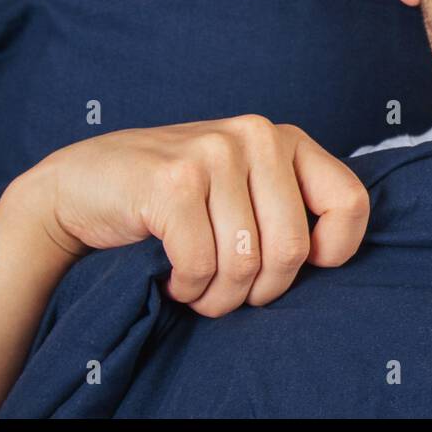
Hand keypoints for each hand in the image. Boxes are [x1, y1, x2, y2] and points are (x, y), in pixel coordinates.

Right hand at [12, 115, 369, 316]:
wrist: (80, 185)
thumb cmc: (174, 199)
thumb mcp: (244, 188)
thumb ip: (290, 206)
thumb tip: (334, 256)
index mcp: (285, 139)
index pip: (350, 202)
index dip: (334, 252)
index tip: (303, 268)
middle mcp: (256, 135)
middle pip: (293, 249)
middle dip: (261, 290)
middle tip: (231, 292)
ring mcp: (213, 153)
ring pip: (245, 264)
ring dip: (218, 297)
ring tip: (199, 288)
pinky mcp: (172, 181)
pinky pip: (201, 264)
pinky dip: (187, 288)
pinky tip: (173, 278)